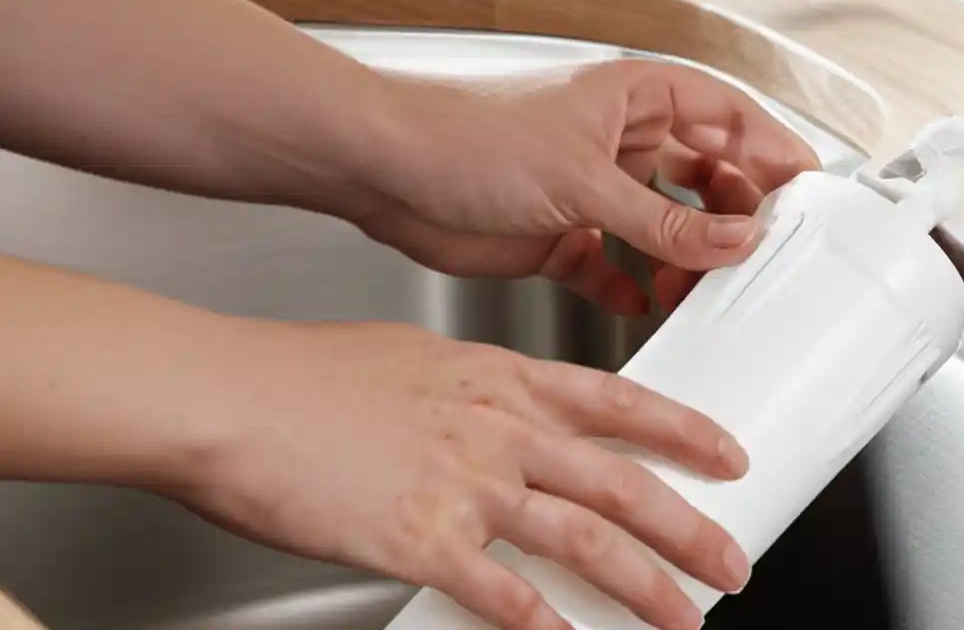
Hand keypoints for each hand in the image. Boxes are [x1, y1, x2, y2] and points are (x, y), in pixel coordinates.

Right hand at [172, 321, 749, 629]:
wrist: (231, 397)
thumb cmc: (306, 376)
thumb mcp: (416, 361)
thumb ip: (478, 393)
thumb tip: (513, 420)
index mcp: (498, 380)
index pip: (618, 403)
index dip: (685, 433)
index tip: (727, 454)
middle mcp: (497, 430)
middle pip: (620, 483)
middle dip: (688, 530)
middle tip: (731, 562)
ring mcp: (464, 484)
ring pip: (583, 540)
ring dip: (643, 586)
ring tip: (682, 617)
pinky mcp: (420, 539)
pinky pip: (503, 594)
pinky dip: (545, 626)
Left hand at [348, 60, 819, 313]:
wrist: (385, 171)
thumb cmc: (469, 135)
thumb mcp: (585, 181)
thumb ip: (665, 220)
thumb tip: (735, 237)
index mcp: (636, 98)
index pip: (727, 119)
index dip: (771, 152)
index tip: (807, 192)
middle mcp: (620, 142)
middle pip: (705, 178)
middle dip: (733, 217)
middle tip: (757, 253)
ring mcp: (593, 190)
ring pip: (665, 229)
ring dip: (685, 260)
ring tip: (700, 290)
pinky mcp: (563, 235)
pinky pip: (616, 267)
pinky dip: (631, 288)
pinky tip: (639, 304)